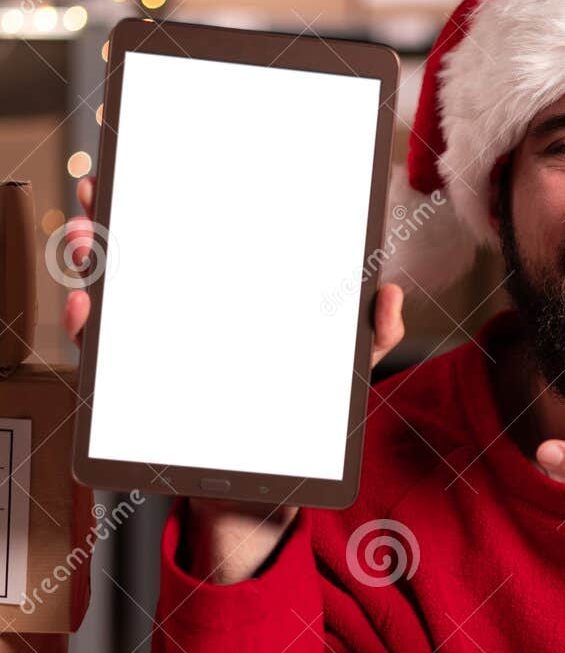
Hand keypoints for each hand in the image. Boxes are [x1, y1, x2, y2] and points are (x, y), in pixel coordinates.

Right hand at [63, 177, 405, 546]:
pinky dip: (87, 331)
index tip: (161, 161)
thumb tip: (390, 292)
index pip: (201, 234)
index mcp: (234, 297)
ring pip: (115, 296)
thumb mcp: (340, 374)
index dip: (177, 194)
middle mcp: (189, 314)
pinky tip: (87, 311)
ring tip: (89, 240)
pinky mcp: (138, 390)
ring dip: (92, 262)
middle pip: (146, 254)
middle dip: (116, 216)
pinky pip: (104, 357)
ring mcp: (160, 349)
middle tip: (102, 191)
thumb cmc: (299, 419)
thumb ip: (370, 337)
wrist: (267, 491)